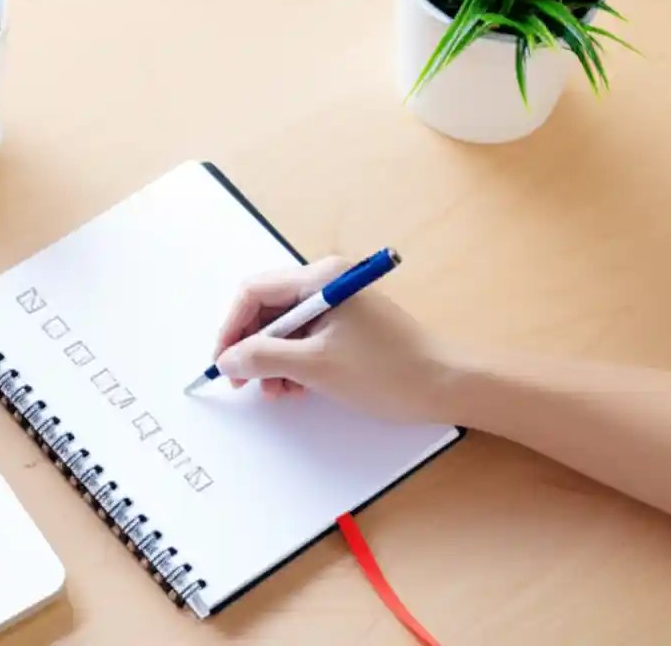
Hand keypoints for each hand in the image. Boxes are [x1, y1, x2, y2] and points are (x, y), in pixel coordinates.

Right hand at [213, 256, 449, 422]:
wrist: (448, 386)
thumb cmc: (388, 371)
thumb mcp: (316, 366)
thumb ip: (263, 358)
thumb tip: (226, 358)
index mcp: (321, 278)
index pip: (254, 292)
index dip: (231, 328)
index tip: (223, 362)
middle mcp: (328, 282)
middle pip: (267, 309)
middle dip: (252, 348)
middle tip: (245, 383)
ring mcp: (339, 304)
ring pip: (284, 328)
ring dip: (272, 360)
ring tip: (278, 391)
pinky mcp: (348, 325)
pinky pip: (305, 338)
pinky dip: (293, 363)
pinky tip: (298, 387)